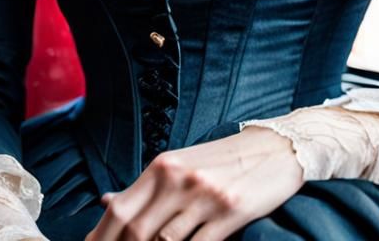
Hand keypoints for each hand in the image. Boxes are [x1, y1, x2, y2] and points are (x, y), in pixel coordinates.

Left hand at [83, 125, 305, 240]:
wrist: (276, 147)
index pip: (119, 211)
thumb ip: (146, 186)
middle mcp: (179, 178)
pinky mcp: (230, 212)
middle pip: (136, 230)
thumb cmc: (224, 160)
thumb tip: (107, 201)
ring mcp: (204, 196)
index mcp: (162, 166)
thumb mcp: (181, 164)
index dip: (101, 239)